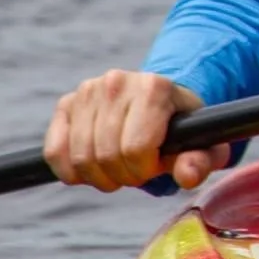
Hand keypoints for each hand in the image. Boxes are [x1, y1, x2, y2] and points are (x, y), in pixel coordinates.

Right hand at [43, 71, 229, 191]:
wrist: (161, 105)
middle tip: (136, 169)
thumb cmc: (183, 130)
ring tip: (119, 166)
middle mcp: (117, 82)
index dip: (145, 169)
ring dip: (99, 176)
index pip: (136, 149)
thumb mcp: (203, 145)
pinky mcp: (66, 104)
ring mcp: (88, 90)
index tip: (155, 164)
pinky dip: (71, 172)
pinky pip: (55, 152)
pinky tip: (92, 167)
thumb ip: (200, 161)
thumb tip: (187, 176)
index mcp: (154, 87)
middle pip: (107, 156)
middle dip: (123, 176)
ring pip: (80, 158)